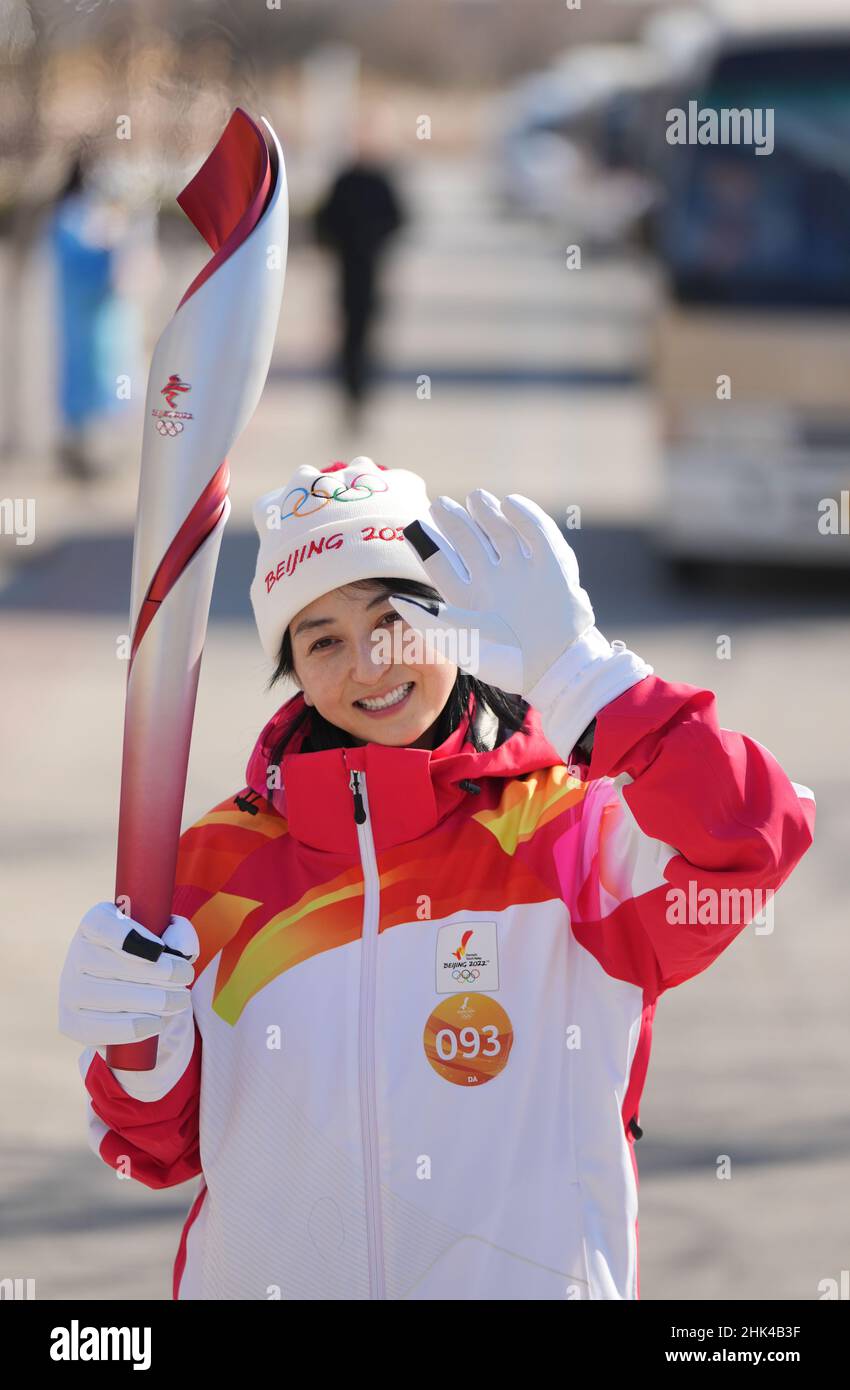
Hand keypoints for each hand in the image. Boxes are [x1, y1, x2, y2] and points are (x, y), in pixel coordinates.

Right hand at [59, 900, 198, 1049]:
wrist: (129, 994)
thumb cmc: (151, 958)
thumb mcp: (169, 939)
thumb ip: (179, 934)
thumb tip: (178, 947)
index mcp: (96, 923)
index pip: (102, 924)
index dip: (130, 937)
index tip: (160, 949)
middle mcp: (76, 953)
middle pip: (112, 964)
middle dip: (158, 973)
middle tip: (185, 977)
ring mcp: (70, 989)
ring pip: (109, 996)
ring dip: (152, 1001)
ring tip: (180, 1000)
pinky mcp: (71, 1022)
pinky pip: (98, 1028)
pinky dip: (131, 1028)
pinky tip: (156, 1023)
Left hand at [389, 489, 594, 695]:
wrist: (558, 668)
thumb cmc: (506, 662)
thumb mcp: (462, 643)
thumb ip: (429, 622)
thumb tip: (395, 600)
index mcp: (468, 599)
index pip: (441, 563)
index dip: (427, 543)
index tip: (414, 525)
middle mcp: (493, 582)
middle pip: (468, 541)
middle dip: (453, 521)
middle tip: (440, 504)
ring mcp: (522, 571)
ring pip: (499, 531)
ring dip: (487, 512)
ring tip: (476, 498)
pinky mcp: (551, 565)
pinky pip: (536, 532)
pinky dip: (525, 515)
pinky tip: (510, 504)